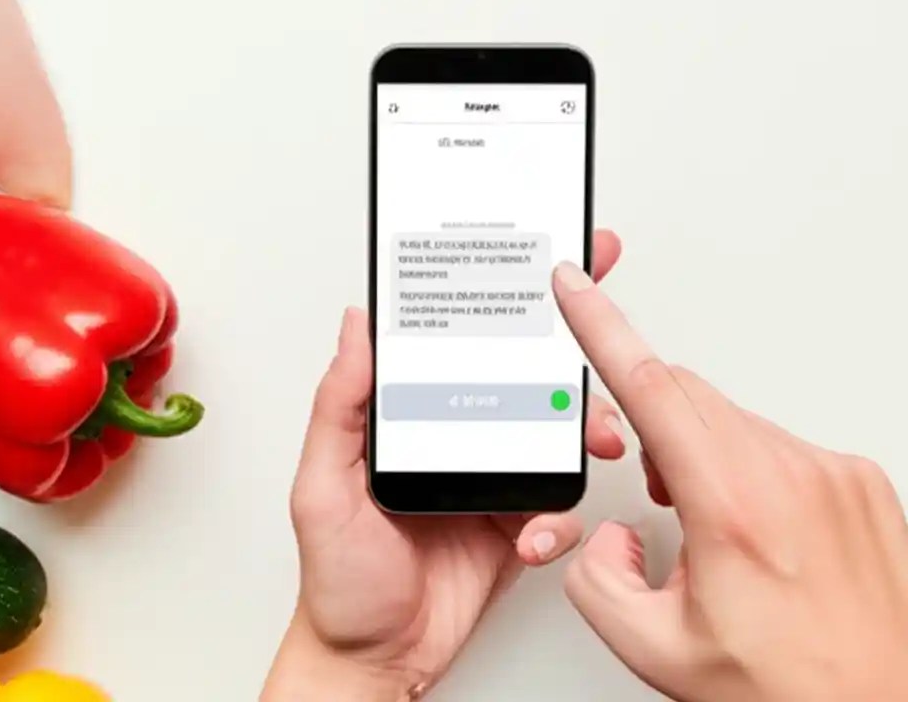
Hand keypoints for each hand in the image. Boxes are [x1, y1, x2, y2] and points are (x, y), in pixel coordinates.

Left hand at [261, 230, 626, 700]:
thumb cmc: (337, 581)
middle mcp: (451, 437)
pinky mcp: (515, 523)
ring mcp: (488, 478)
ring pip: (553, 432)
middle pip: (517, 374)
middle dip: (564, 345)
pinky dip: (561, 517)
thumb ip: (339, 408)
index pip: (451, 343)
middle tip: (596, 321)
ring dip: (581, 429)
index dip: (491, 299)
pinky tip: (534, 534)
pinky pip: (559, 505)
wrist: (373, 659)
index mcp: (404, 417)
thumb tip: (355, 328)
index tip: (530, 258)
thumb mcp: (321, 487)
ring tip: (593, 437)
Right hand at [550, 260, 907, 701]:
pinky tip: (764, 537)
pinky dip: (755, 475)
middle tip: (658, 495)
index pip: (650, 388)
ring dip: (706, 459)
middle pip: (691, 397)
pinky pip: (784, 447)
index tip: (577, 288)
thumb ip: (597, 578)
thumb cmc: (795, 689)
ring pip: (737, 424)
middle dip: (654, 426)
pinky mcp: (864, 486)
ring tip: (720, 536)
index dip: (602, 328)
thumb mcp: (655, 648)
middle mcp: (792, 476)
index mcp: (732, 507)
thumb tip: (609, 540)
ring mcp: (836, 476)